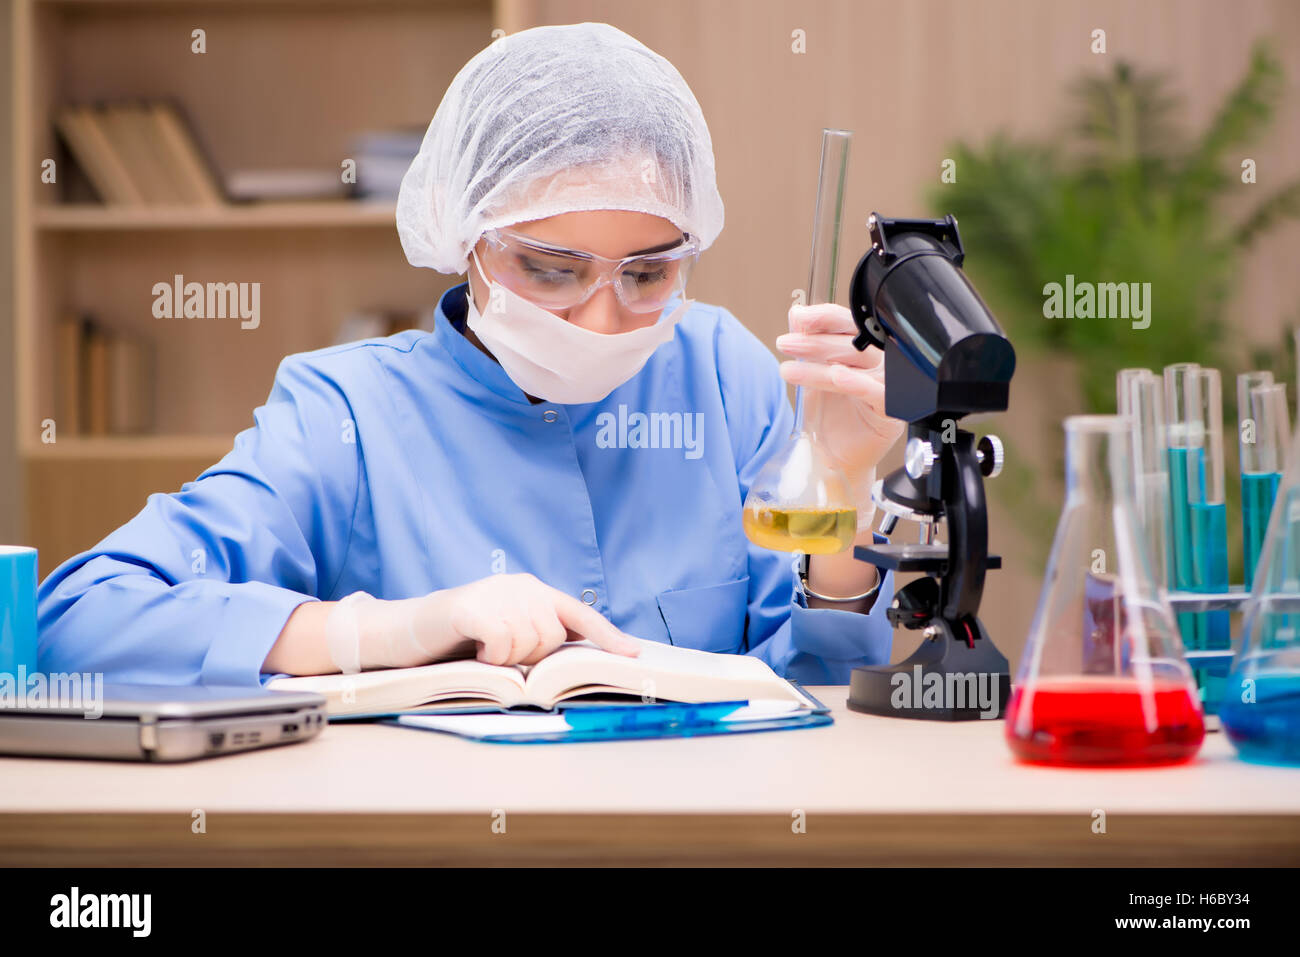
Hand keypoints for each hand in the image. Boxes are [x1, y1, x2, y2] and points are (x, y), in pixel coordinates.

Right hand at [326, 574, 642, 672]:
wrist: (406, 632)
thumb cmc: (459, 639)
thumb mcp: (506, 633)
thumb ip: (539, 635)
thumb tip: (582, 652)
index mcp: (531, 590)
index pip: (578, 614)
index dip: (607, 636)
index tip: (633, 656)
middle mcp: (519, 586)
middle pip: (552, 638)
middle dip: (532, 658)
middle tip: (499, 655)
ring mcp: (496, 593)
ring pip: (528, 646)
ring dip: (507, 661)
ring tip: (482, 652)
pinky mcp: (473, 607)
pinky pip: (502, 646)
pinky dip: (490, 658)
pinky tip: (473, 651)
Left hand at [775, 302, 904, 519]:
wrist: (831, 457)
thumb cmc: (828, 416)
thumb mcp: (810, 375)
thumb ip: (807, 345)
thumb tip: (796, 313)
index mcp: (862, 350)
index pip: (848, 323)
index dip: (824, 317)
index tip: (799, 318)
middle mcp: (878, 364)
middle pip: (851, 343)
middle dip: (814, 342)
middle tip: (785, 344)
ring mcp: (887, 386)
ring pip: (857, 366)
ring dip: (821, 364)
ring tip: (790, 370)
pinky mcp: (891, 411)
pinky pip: (877, 392)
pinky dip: (857, 382)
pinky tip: (837, 376)